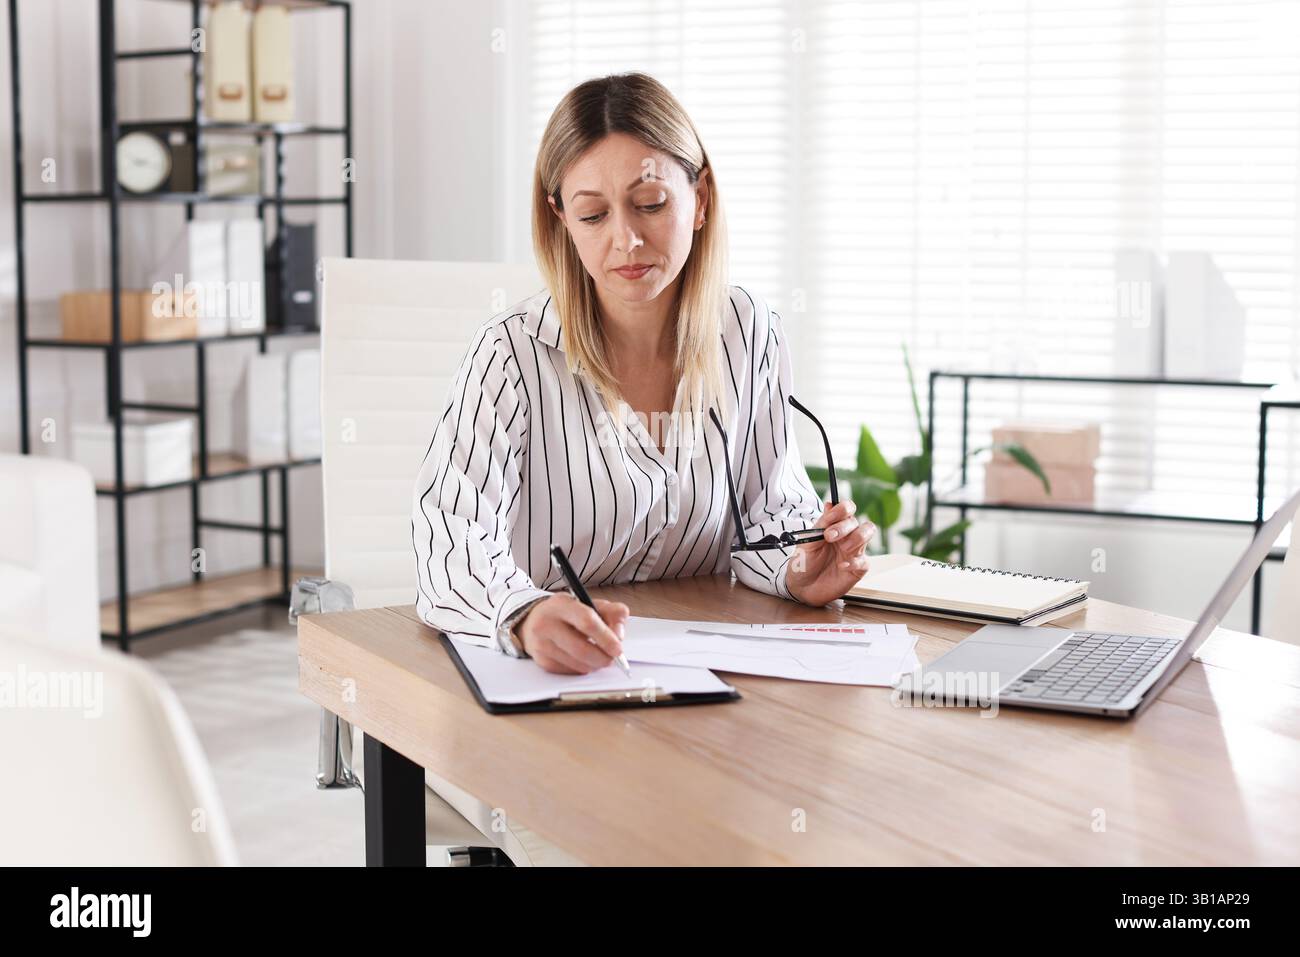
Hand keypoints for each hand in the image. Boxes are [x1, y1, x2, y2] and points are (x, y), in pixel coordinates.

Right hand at [516, 594, 630, 673]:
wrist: (532, 621)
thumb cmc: (566, 613)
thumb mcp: (588, 603)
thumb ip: (611, 612)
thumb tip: (619, 634)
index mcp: (561, 605)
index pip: (587, 622)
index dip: (606, 638)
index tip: (618, 649)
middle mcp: (547, 624)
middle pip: (581, 648)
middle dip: (602, 658)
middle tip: (612, 659)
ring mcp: (542, 644)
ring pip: (577, 664)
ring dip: (594, 665)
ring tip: (599, 657)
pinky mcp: (541, 661)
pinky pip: (569, 671)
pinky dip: (582, 669)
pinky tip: (583, 660)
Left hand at [784, 498, 875, 606]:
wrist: (802, 586)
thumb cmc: (805, 562)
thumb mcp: (808, 541)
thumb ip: (821, 524)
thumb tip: (830, 504)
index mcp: (835, 526)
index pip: (847, 509)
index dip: (842, 509)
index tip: (829, 518)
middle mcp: (847, 537)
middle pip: (857, 522)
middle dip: (844, 527)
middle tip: (829, 536)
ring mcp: (853, 552)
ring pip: (867, 534)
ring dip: (856, 538)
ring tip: (842, 548)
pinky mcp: (857, 569)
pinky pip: (864, 561)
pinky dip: (854, 562)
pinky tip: (842, 566)